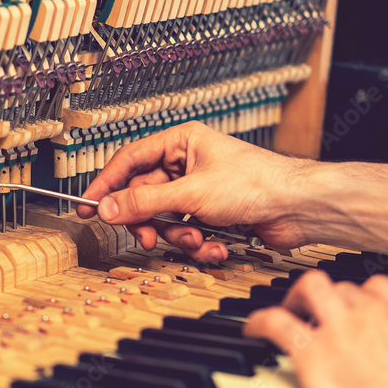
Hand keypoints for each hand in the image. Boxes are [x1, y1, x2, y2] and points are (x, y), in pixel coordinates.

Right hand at [77, 121, 310, 261]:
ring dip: (177, 236)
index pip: (129, 161)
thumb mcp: (190, 194)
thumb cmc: (258, 184)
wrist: (300, 208)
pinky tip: (215, 244)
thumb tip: (106, 207)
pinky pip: (186, 232)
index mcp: (181, 143)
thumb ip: (143, 202)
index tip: (87, 205)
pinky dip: (198, 243)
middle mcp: (187, 164)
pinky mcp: (211, 215)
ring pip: (165, 219)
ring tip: (195, 239)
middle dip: (148, 220)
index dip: (106, 184)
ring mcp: (199, 191)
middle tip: (145, 236)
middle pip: (144, 196)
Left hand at [244, 271, 387, 387]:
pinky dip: (258, 321)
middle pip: (341, 288)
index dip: (359, 297)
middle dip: (327, 302)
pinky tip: (253, 329)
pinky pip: (275, 322)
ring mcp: (340, 330)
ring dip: (295, 297)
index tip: (350, 308)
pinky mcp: (311, 353)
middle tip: (317, 318)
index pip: (377, 287)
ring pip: (309, 289)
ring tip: (287, 311)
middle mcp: (374, 314)